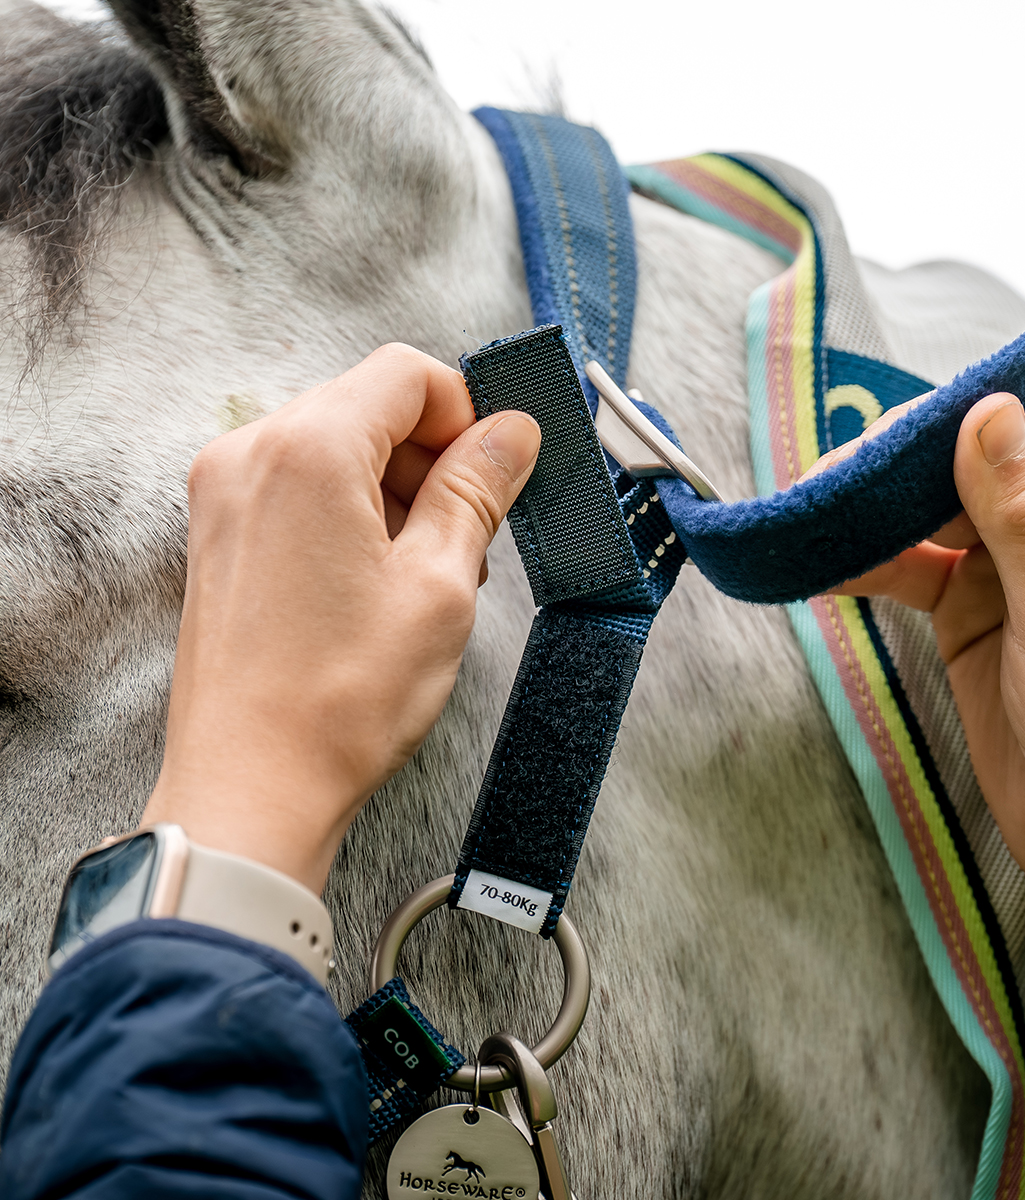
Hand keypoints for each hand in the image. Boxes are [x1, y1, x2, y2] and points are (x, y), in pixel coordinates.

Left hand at [141, 345, 540, 891]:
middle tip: (472, 535)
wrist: (250, 787)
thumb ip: (477, 489)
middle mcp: (251, 453)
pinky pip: (301, 487)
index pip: (406, 374)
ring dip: (395, 490)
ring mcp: (225, 494)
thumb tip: (513, 431)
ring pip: (337, 448)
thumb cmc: (341, 699)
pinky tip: (380, 581)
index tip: (499, 467)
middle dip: (433, 458)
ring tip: (428, 573)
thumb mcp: (439, 583)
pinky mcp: (218, 533)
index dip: (468, 412)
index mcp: (308, 449)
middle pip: (368, 406)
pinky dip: (352, 512)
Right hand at [829, 392, 1024, 901]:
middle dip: (892, 474)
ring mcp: (1014, 565)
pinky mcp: (973, 608)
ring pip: (926, 515)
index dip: (943, 428)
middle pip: (961, 465)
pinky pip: (910, 569)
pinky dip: (866, 566)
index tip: (875, 447)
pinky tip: (824, 566)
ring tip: (810, 521)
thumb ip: (1023, 512)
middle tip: (825, 489)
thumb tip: (987, 411)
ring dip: (869, 520)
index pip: (1019, 428)